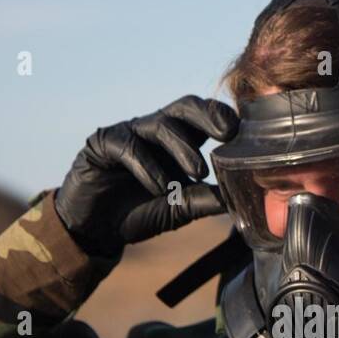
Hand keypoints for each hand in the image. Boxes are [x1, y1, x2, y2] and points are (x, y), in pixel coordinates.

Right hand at [54, 95, 238, 255]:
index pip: (203, 117)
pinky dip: (148, 167)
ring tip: (197, 174)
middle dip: (208, 116)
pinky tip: (159, 187)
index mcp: (176, 140)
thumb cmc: (140, 213)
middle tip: (227, 133)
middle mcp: (153, 130)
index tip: (241, 132)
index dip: (222, 118)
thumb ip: (205, 201)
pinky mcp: (102, 143)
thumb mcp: (179, 210)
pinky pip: (129, 146)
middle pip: (184, 107)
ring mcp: (128, 133)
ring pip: (159, 125)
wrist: (97, 231)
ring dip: (182, 149)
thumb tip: (239, 200)